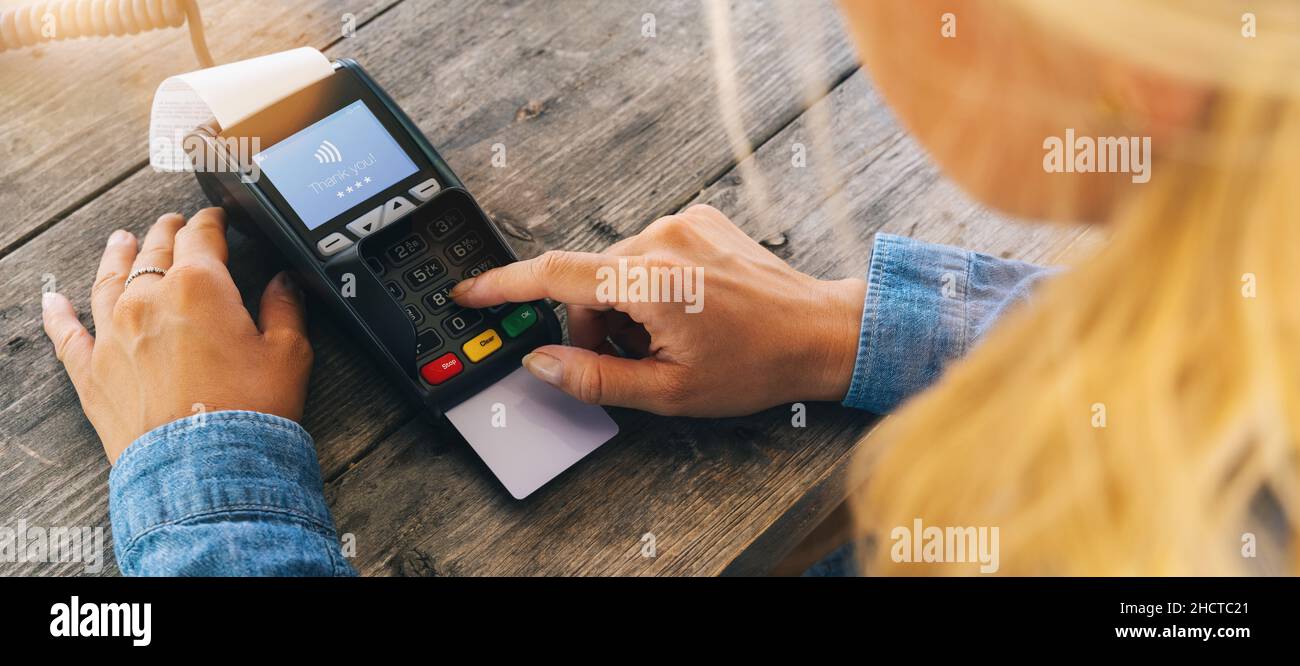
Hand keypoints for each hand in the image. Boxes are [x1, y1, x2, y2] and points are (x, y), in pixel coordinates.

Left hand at [41, 208, 313, 463]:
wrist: (205, 468)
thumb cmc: (251, 411)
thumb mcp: (289, 354)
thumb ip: (284, 309)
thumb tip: (283, 283)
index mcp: (200, 285)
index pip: (202, 235)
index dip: (212, 220)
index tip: (218, 216)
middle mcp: (148, 298)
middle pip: (154, 250)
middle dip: (168, 232)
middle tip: (176, 223)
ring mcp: (113, 333)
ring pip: (107, 279)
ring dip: (116, 256)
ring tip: (121, 241)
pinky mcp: (92, 371)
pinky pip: (67, 334)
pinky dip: (58, 314)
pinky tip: (53, 300)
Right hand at [451, 204, 864, 415]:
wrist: (819, 333)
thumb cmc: (756, 365)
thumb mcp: (669, 392)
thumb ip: (595, 379)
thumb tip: (541, 363)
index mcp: (651, 281)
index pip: (554, 275)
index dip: (504, 286)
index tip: (470, 292)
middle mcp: (662, 238)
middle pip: (587, 283)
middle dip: (595, 326)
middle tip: (636, 360)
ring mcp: (681, 223)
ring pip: (616, 271)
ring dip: (625, 307)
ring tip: (672, 338)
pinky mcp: (697, 220)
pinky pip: (647, 254)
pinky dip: (649, 286)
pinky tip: (687, 311)